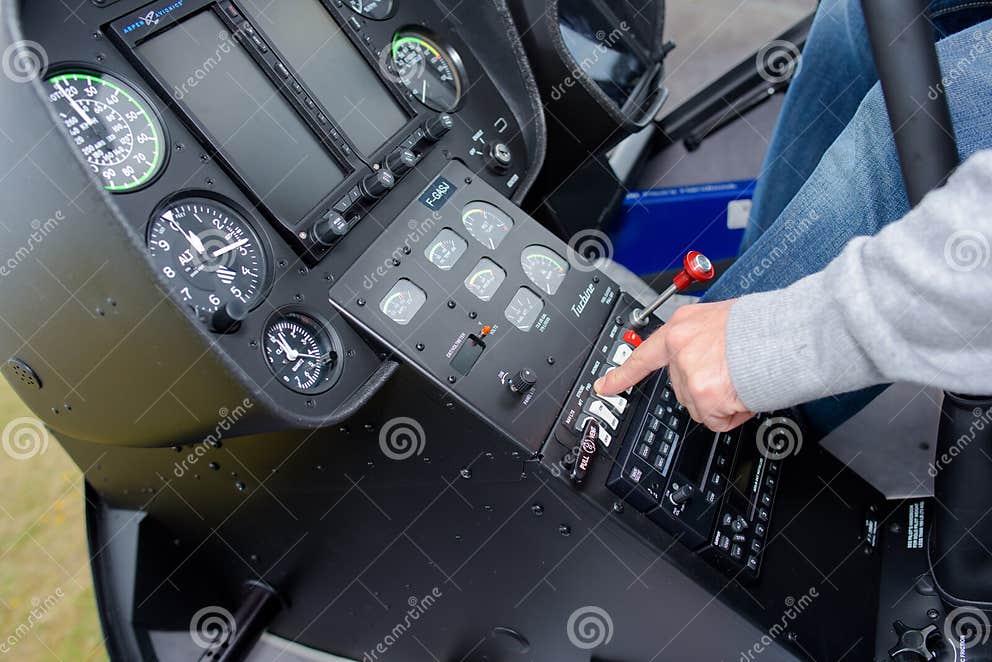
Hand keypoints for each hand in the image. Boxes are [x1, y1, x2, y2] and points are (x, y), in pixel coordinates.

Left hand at [594, 299, 753, 431]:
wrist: (784, 334)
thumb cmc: (761, 326)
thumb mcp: (720, 319)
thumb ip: (701, 339)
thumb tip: (702, 357)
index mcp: (681, 328)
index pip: (643, 355)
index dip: (622, 374)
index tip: (603, 386)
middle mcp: (680, 349)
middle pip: (680, 388)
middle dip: (705, 388)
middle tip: (730, 374)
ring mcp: (689, 373)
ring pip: (698, 406)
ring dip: (720, 402)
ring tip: (741, 380)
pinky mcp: (703, 395)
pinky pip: (715, 420)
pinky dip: (732, 414)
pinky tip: (743, 394)